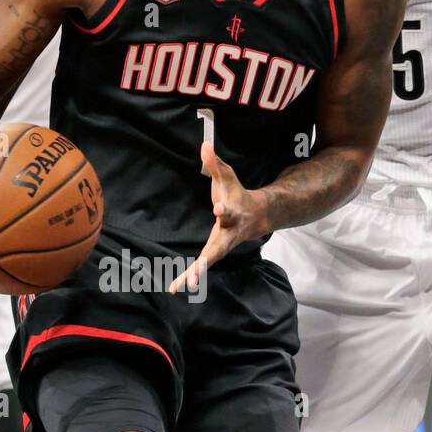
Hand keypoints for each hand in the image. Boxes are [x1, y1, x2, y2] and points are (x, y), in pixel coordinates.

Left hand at [168, 142, 265, 293]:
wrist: (256, 216)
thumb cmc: (237, 193)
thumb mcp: (228, 176)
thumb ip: (215, 163)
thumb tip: (204, 144)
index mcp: (233, 212)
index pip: (228, 209)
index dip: (224, 208)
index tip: (219, 208)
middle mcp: (228, 233)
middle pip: (219, 247)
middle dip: (209, 258)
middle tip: (199, 269)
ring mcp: (222, 245)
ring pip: (209, 262)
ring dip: (195, 274)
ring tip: (180, 285)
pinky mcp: (214, 252)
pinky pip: (201, 266)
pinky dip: (189, 276)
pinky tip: (174, 287)